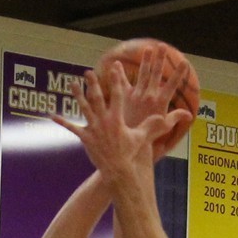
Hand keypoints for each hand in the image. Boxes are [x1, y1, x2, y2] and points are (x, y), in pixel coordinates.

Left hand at [54, 65, 185, 186]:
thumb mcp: (146, 137)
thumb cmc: (133, 154)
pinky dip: (62, 122)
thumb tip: (185, 116)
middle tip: (88, 71)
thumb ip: (161, 124)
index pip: (118, 94)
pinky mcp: (85, 139)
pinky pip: (72, 128)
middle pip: (97, 98)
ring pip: (83, 108)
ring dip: (77, 95)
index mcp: (119, 118)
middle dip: (93, 83)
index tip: (114, 66)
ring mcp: (93, 129)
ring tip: (72, 83)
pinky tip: (52, 115)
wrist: (119, 172)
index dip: (116, 79)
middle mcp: (104, 121)